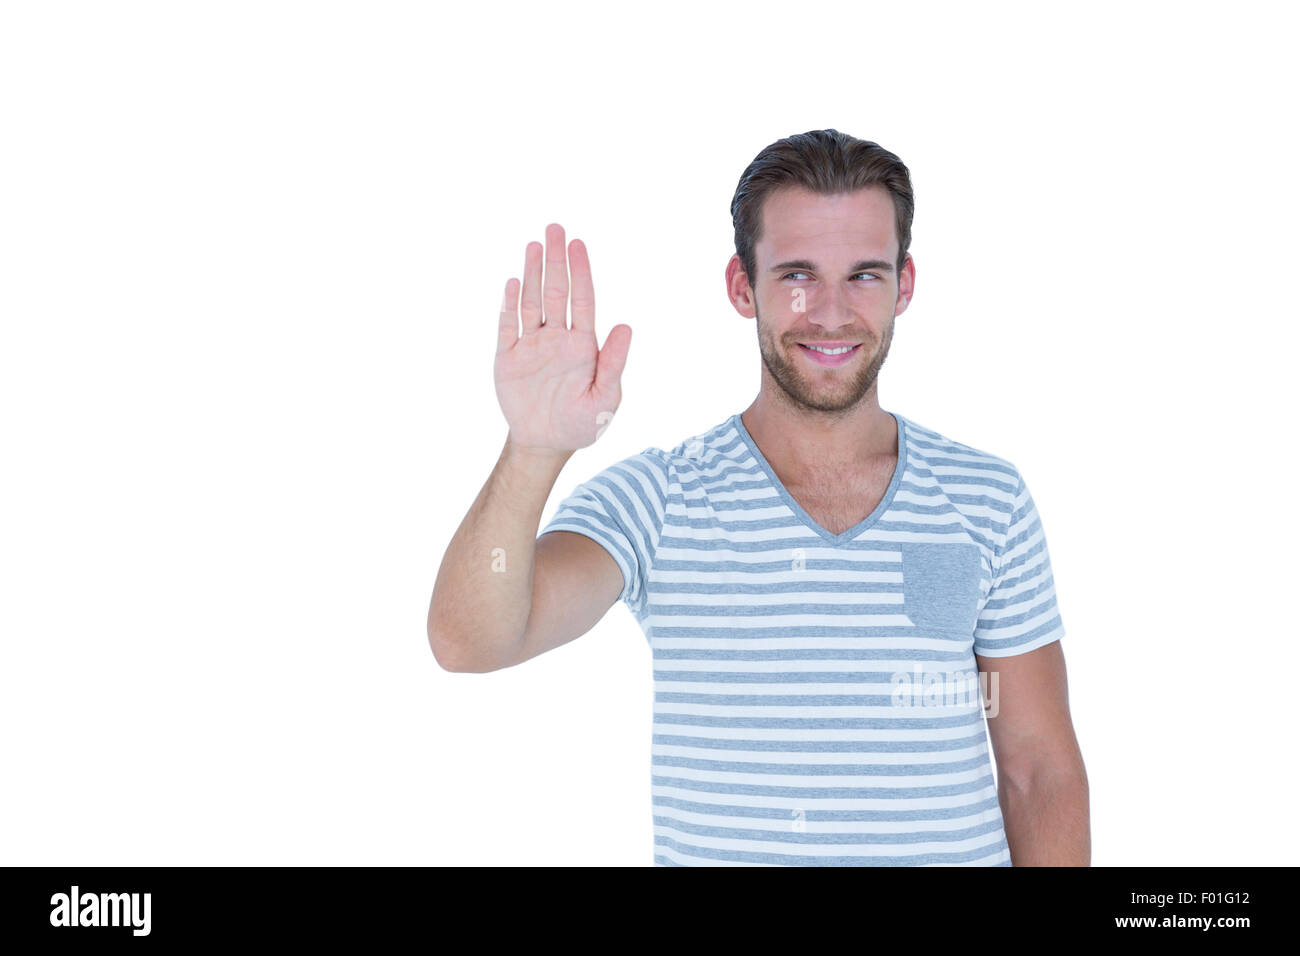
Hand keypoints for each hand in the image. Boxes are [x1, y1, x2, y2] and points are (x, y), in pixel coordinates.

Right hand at [494, 223, 631, 451]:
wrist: (545, 443)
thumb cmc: (582, 423)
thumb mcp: (605, 399)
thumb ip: (614, 363)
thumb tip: (625, 326)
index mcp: (583, 345)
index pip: (583, 299)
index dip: (581, 271)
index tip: (578, 244)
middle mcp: (557, 338)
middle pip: (557, 291)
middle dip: (556, 260)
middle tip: (555, 228)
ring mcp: (532, 345)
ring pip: (532, 301)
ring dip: (533, 273)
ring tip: (534, 245)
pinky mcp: (509, 357)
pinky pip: (508, 326)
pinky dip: (509, 304)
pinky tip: (513, 282)